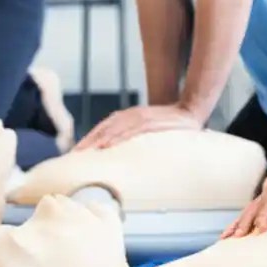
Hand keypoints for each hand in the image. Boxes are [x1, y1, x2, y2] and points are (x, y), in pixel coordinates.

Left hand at [74, 104, 202, 150]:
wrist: (191, 111)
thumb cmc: (170, 124)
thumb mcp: (149, 130)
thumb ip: (135, 136)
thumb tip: (121, 153)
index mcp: (129, 117)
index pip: (104, 127)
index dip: (90, 138)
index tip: (76, 151)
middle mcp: (132, 115)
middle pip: (104, 127)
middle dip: (89, 140)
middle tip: (74, 154)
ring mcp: (141, 117)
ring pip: (114, 128)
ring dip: (98, 139)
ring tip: (85, 151)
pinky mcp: (150, 122)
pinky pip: (129, 131)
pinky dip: (116, 137)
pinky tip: (107, 145)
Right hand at [221, 167, 266, 238]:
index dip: (265, 211)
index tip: (262, 228)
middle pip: (256, 203)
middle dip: (247, 221)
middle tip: (240, 237)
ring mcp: (266, 196)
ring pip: (249, 210)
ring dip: (238, 224)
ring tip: (227, 239)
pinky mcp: (266, 207)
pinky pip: (251, 216)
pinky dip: (239, 225)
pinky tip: (227, 237)